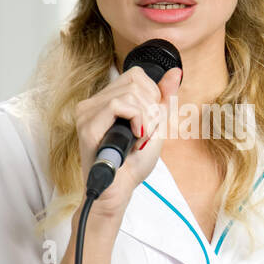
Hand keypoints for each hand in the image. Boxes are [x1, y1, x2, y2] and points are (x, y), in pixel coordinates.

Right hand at [75, 64, 182, 220]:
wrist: (119, 191)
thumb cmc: (133, 164)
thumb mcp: (156, 125)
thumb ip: (164, 99)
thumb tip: (176, 72)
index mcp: (105, 101)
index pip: (135, 75)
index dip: (153, 94)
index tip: (151, 120)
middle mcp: (92, 103)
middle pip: (134, 80)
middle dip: (151, 108)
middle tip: (145, 133)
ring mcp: (87, 113)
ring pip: (129, 92)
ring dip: (146, 118)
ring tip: (139, 138)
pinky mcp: (87, 125)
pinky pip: (118, 105)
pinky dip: (136, 120)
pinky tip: (135, 138)